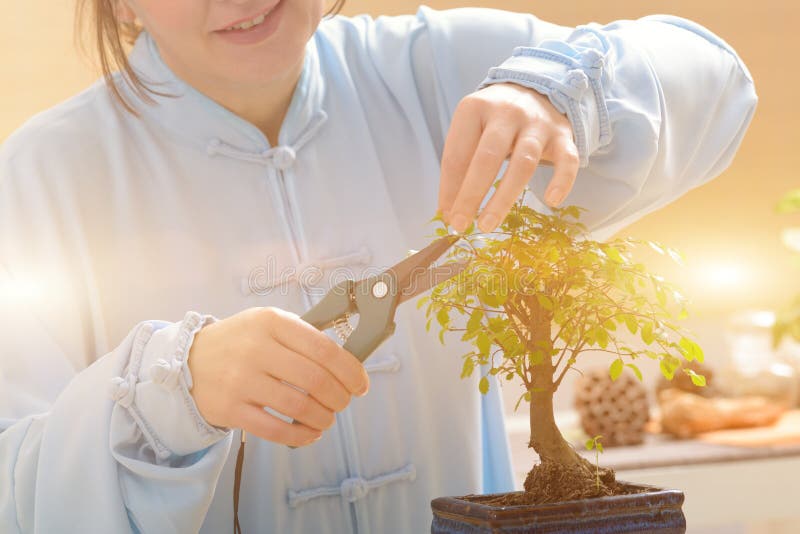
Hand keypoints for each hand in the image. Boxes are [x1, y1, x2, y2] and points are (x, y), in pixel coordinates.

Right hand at [187, 307, 369, 446]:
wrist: (188, 360)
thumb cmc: (240, 341)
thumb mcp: (268, 323)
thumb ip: (305, 336)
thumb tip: (348, 363)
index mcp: (271, 322)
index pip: (324, 349)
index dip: (350, 371)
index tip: (361, 384)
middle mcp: (256, 348)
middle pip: (315, 380)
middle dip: (340, 397)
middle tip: (344, 402)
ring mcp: (241, 380)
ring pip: (299, 406)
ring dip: (323, 418)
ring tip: (327, 418)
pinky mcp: (230, 408)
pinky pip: (275, 429)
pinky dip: (301, 436)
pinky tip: (311, 433)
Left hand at [438, 82, 579, 232]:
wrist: (534, 90)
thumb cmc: (494, 120)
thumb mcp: (470, 131)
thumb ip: (459, 165)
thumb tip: (448, 211)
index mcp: (475, 109)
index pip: (457, 154)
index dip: (449, 189)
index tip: (447, 216)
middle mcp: (506, 113)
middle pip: (488, 158)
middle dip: (471, 195)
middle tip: (461, 224)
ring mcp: (537, 123)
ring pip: (523, 163)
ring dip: (504, 198)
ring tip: (488, 225)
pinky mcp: (562, 135)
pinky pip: (567, 160)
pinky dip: (562, 181)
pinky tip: (552, 202)